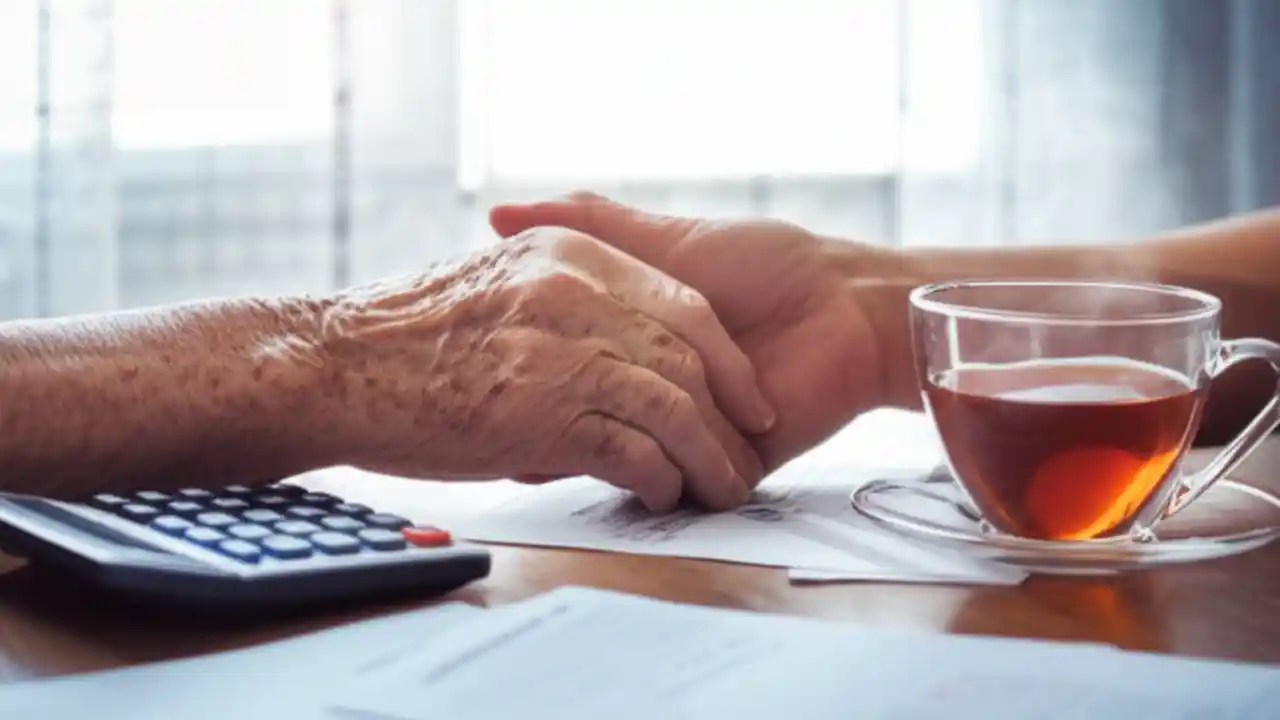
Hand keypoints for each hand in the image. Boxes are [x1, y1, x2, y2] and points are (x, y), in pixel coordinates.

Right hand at [318, 226, 771, 510]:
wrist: (332, 361)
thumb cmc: (406, 331)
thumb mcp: (494, 273)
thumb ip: (560, 281)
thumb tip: (616, 325)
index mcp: (569, 256)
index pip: (684, 303)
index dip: (725, 357)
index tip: (743, 396)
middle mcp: (575, 295)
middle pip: (689, 357)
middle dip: (728, 414)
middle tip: (743, 449)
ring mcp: (560, 354)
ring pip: (673, 407)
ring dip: (707, 456)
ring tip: (721, 487)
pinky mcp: (542, 416)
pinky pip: (632, 450)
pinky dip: (660, 477)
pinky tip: (664, 494)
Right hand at [491, 193, 909, 470]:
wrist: (848, 312)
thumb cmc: (765, 263)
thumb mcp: (664, 238)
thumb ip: (592, 222)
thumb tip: (499, 212)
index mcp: (634, 327)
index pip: (564, 351)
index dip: (525, 361)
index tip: (477, 367)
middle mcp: (650, 375)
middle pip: (584, 405)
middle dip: (545, 415)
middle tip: (491, 421)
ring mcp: (680, 421)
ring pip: (618, 447)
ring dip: (582, 453)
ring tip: (530, 457)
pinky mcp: (711, 463)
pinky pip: (662, 480)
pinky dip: (641, 480)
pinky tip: (612, 477)